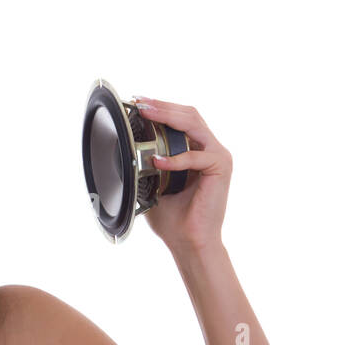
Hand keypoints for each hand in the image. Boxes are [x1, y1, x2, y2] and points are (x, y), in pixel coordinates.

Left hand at [131, 97, 232, 254]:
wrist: (189, 242)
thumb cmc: (174, 218)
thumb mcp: (152, 184)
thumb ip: (146, 165)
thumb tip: (123, 151)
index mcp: (196, 150)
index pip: (181, 119)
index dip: (161, 107)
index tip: (138, 102)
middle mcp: (210, 149)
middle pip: (189, 115)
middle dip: (163, 106)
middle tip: (140, 102)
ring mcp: (218, 156)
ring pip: (194, 124)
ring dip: (169, 117)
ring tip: (147, 114)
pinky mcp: (221, 167)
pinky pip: (196, 156)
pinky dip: (176, 158)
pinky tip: (158, 162)